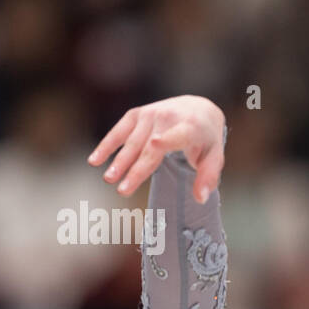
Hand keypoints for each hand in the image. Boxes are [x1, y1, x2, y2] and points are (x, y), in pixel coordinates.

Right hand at [87, 95, 225, 202]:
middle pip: (149, 148)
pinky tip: (94, 160)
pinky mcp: (137, 113)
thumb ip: (208, 177)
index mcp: (190, 127)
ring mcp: (150, 113)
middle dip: (135, 169)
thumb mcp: (215, 157)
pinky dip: (107, 145)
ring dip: (118, 161)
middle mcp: (168, 117)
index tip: (155, 144)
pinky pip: (119, 131)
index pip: (178, 135)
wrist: (197, 109)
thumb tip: (200, 199)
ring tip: (109, 179)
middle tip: (122, 190)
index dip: (167, 139)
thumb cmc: (206, 140)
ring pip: (132, 142)